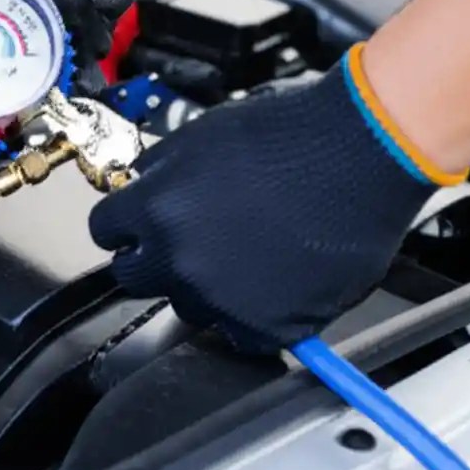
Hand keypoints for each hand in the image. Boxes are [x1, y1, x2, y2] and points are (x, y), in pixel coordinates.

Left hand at [89, 47, 453, 353]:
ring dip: (205, 287)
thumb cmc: (293, 134)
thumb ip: (160, 169)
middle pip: (136, 277)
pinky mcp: (265, 325)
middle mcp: (179, 259)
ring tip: (245, 254)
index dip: (125, 226)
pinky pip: (238, 336)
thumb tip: (138, 186)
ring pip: (188, 307)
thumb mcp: (204, 134)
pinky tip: (270, 282)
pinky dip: (251, 315)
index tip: (138, 227)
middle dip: (154, 258)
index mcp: (156, 208)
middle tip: (192, 242)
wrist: (363, 152)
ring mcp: (221, 298)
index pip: (106, 232)